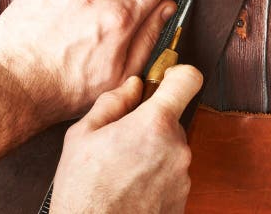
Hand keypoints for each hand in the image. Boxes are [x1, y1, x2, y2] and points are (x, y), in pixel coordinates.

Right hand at [52, 65, 202, 213]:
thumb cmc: (83, 193)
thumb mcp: (82, 136)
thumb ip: (112, 102)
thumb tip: (133, 86)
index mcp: (154, 124)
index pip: (188, 79)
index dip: (178, 73)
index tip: (167, 77)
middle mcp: (177, 148)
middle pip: (172, 120)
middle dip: (149, 125)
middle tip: (120, 142)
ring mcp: (182, 176)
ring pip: (170, 149)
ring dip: (152, 153)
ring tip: (120, 171)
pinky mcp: (183, 198)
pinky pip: (171, 174)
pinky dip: (154, 176)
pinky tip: (129, 188)